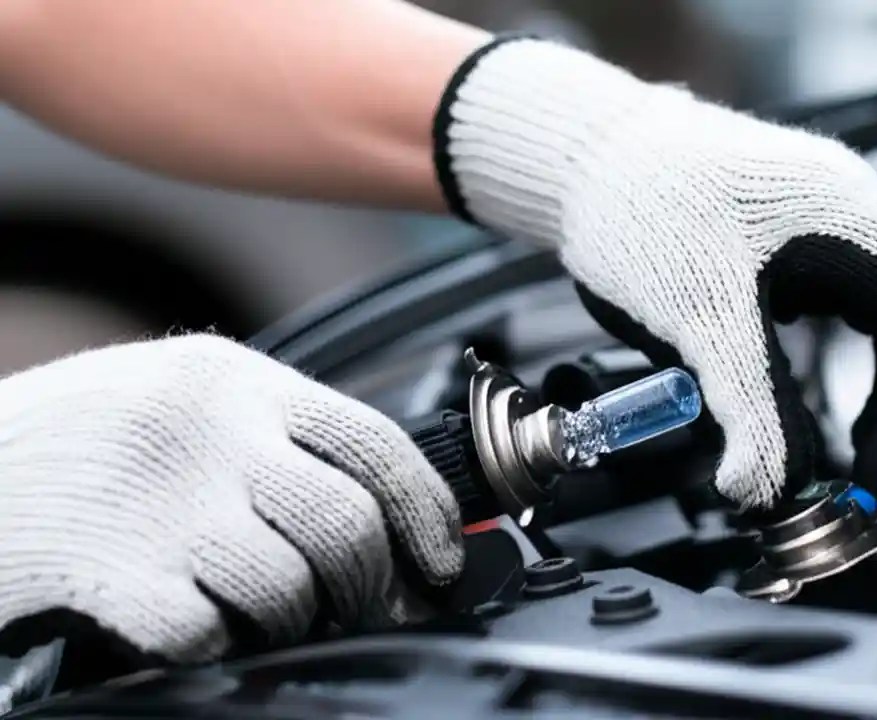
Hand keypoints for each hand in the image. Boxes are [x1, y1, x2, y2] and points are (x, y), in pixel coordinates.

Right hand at [0, 334, 460, 663]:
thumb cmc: (72, 446)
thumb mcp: (177, 404)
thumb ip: (270, 437)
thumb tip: (380, 512)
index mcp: (234, 379)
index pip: (376, 442)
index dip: (429, 514)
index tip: (441, 563)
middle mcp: (207, 427)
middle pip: (348, 524)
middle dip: (372, 588)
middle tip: (362, 611)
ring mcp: (159, 498)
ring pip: (292, 587)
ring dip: (295, 623)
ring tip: (268, 619)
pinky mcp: (110, 568)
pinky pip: (210, 633)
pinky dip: (215, 646)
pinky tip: (192, 628)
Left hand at [434, 39, 876, 508]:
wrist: (589, 159)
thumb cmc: (638, 205)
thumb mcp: (697, 315)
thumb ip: (747, 404)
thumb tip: (769, 490)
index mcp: (846, 215)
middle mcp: (857, 222)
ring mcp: (837, 238)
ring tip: (874, 476)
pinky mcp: (809, 257)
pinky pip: (866, 325)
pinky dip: (864, 382)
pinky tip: (848, 427)